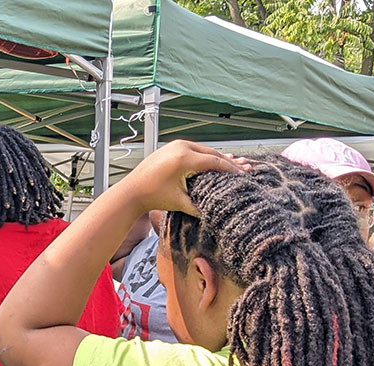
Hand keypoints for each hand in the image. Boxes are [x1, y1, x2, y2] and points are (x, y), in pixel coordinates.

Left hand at [117, 141, 250, 216]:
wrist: (131, 192)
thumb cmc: (153, 197)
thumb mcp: (180, 202)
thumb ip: (200, 207)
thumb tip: (217, 212)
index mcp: (184, 159)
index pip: (215, 161)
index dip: (231, 169)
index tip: (242, 175)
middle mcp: (181, 147)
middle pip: (211, 153)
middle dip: (227, 162)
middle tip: (241, 169)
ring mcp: (175, 145)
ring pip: (203, 149)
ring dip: (216, 158)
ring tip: (230, 165)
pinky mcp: (170, 146)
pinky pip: (193, 149)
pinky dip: (204, 155)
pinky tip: (212, 161)